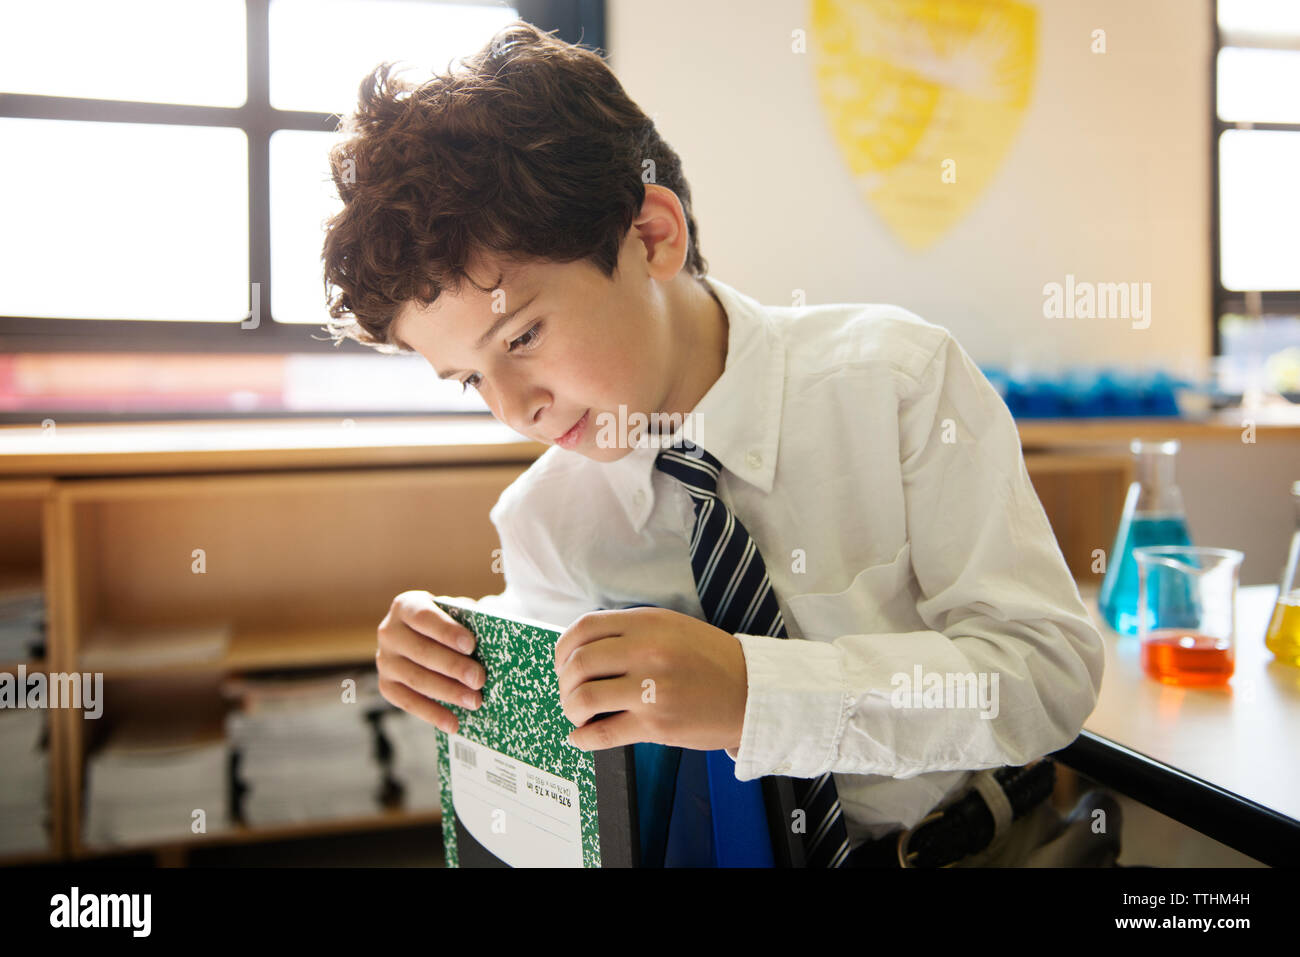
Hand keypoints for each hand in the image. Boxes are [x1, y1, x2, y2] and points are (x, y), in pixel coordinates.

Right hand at [375, 590, 485, 733]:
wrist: (428, 637)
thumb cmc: (449, 623)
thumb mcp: (457, 614)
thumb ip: (468, 620)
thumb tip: (489, 636)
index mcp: (406, 606)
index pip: (425, 617)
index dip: (447, 631)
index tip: (471, 645)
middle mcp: (389, 632)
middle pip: (421, 652)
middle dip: (453, 667)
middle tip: (479, 679)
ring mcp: (385, 660)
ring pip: (416, 679)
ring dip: (448, 693)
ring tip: (475, 701)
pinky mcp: (386, 685)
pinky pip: (408, 702)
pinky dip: (432, 714)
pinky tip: (453, 723)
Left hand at [553, 607, 747, 751]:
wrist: (752, 691)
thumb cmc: (711, 660)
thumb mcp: (671, 627)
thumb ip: (630, 632)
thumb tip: (583, 650)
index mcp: (647, 623)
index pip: (583, 629)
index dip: (563, 649)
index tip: (563, 664)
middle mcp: (646, 652)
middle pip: (578, 664)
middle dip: (564, 682)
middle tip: (571, 692)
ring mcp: (651, 690)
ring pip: (584, 698)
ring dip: (571, 709)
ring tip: (579, 714)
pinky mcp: (657, 725)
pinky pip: (603, 733)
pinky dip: (583, 738)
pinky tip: (581, 737)